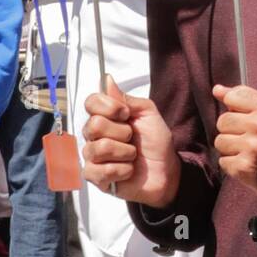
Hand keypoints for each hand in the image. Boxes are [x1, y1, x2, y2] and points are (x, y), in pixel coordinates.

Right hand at [82, 76, 180, 207]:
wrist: (166, 171)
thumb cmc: (156, 141)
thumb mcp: (147, 113)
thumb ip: (126, 98)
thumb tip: (106, 79)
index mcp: (105, 116)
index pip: (90, 102)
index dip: (108, 107)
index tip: (125, 114)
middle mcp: (94, 135)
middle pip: (94, 125)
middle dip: (121, 132)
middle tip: (131, 138)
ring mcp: (93, 156)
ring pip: (98, 148)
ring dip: (124, 152)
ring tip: (132, 156)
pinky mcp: (95, 178)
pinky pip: (99, 171)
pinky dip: (121, 170)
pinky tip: (127, 171)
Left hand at [212, 84, 256, 204]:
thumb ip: (245, 99)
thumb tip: (217, 90)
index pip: (233, 96)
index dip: (234, 108)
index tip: (244, 117)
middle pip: (222, 120)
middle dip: (231, 131)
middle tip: (248, 139)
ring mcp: (252, 146)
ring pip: (220, 141)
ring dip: (230, 149)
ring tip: (248, 153)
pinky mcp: (244, 167)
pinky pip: (223, 161)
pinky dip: (232, 165)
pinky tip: (248, 165)